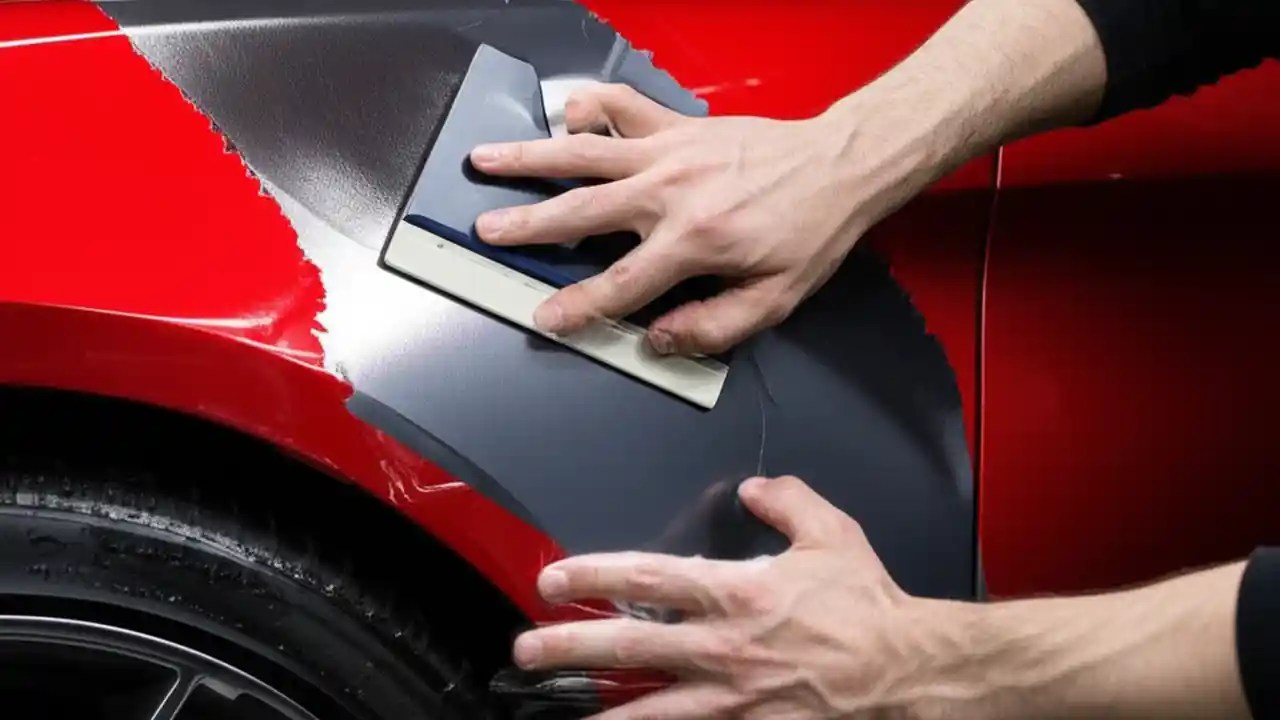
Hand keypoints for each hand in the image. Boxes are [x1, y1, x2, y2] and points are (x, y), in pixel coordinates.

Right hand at [468, 85, 876, 355]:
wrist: (838, 164)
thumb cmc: (809, 234)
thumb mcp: (774, 299)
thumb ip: (713, 325)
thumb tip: (657, 338)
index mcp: (692, 243)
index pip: (618, 285)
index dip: (577, 308)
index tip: (544, 319)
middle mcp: (668, 193)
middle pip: (580, 212)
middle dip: (527, 226)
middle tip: (485, 233)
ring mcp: (667, 151)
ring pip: (583, 152)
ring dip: (530, 158)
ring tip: (484, 159)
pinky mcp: (675, 124)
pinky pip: (620, 106)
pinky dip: (588, 105)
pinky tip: (564, 114)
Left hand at [511, 476, 963, 718]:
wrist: (908, 673)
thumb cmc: (870, 608)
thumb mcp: (832, 535)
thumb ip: (788, 501)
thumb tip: (755, 488)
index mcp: (737, 594)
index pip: (648, 578)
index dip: (594, 575)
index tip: (554, 579)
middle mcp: (724, 649)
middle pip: (630, 648)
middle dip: (570, 648)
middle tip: (525, 652)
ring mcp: (734, 699)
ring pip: (651, 711)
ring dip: (602, 713)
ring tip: (561, 718)